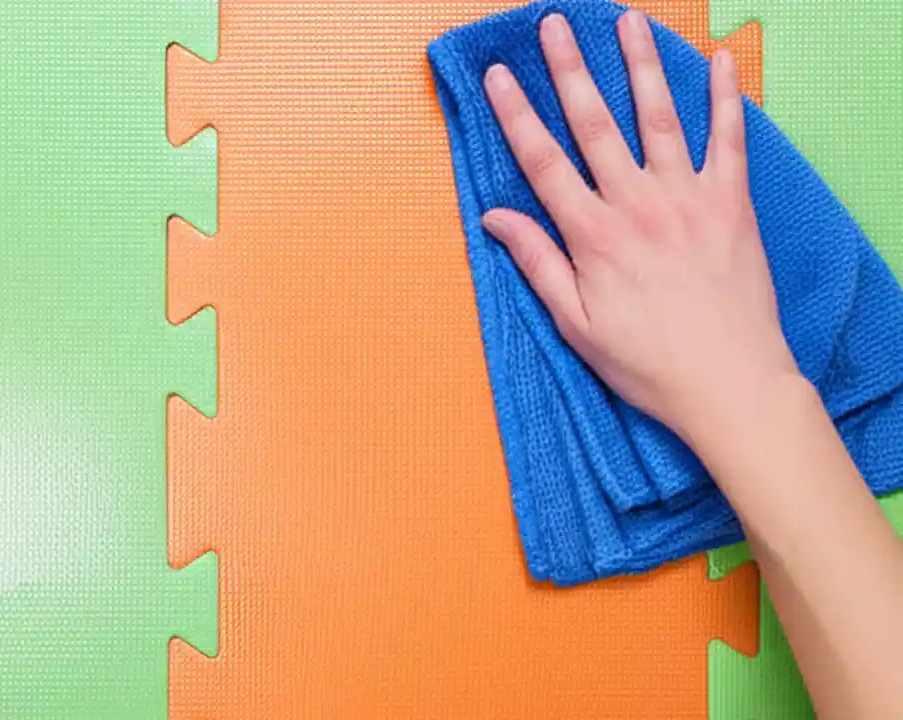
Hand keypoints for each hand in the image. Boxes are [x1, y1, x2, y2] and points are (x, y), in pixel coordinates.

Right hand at [479, 10, 800, 439]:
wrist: (729, 382)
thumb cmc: (646, 362)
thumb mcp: (575, 324)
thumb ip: (537, 262)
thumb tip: (493, 218)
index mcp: (592, 236)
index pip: (543, 162)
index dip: (517, 115)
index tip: (498, 76)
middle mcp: (637, 205)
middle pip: (596, 124)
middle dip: (570, 70)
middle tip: (554, 26)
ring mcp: (687, 199)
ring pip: (658, 118)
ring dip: (640, 66)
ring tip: (627, 22)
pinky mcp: (731, 204)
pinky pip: (729, 140)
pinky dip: (726, 98)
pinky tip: (720, 61)